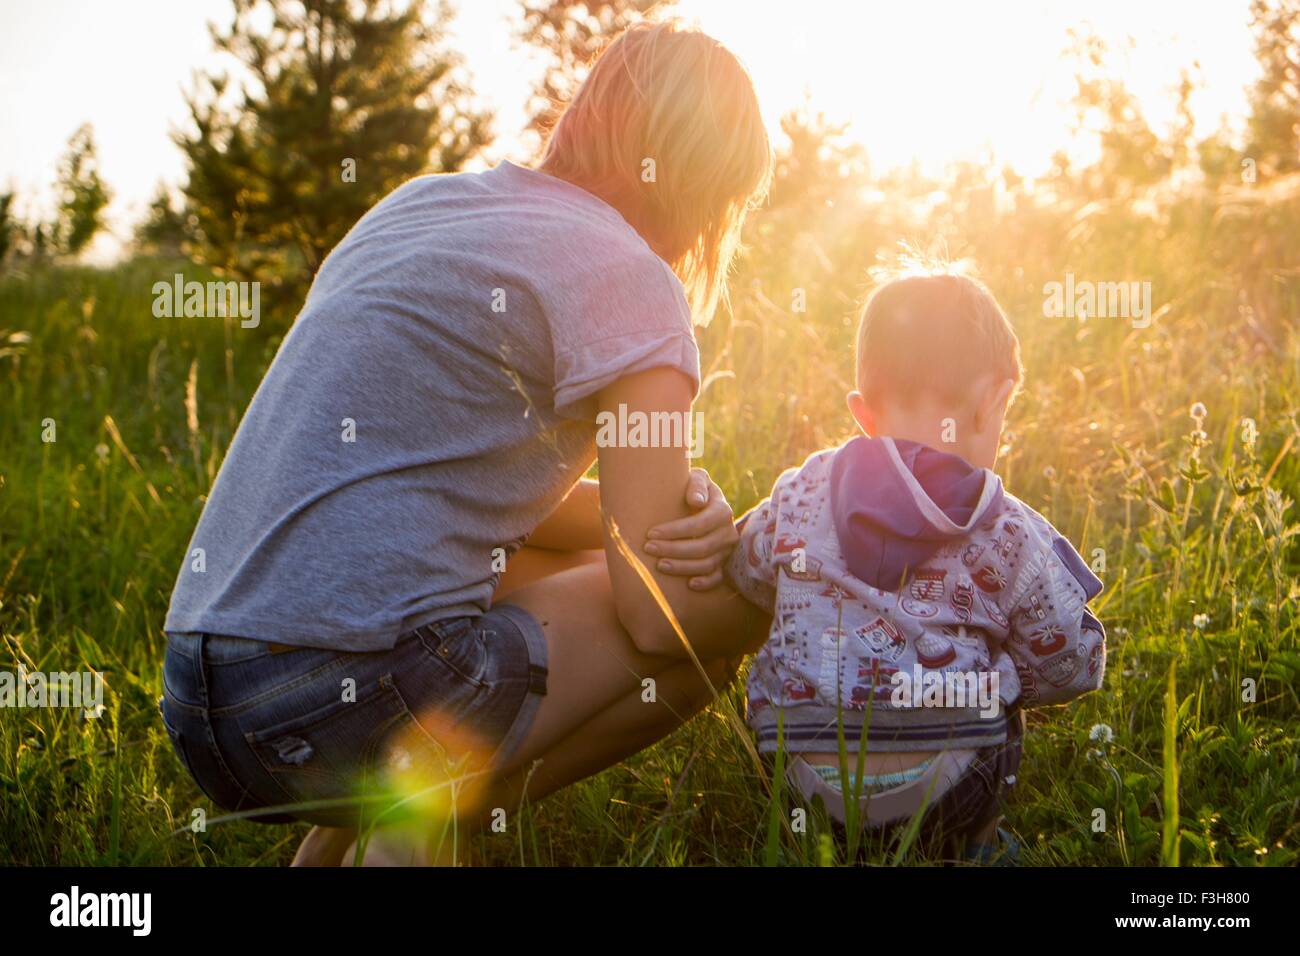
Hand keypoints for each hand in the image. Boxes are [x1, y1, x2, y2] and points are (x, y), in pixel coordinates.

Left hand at [643, 468, 737, 589]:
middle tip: (648, 549)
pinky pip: (718, 577)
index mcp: (722, 510)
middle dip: (673, 550)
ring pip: (707, 564)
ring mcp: (727, 550)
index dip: (674, 531)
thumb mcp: (697, 478)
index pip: (699, 524)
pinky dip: (705, 583)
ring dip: (683, 567)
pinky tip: (689, 584)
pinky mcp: (724, 563)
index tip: (651, 533)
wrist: (703, 502)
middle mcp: (728, 532)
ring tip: (659, 565)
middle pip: (702, 547)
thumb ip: (696, 484)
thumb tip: (696, 501)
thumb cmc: (693, 489)